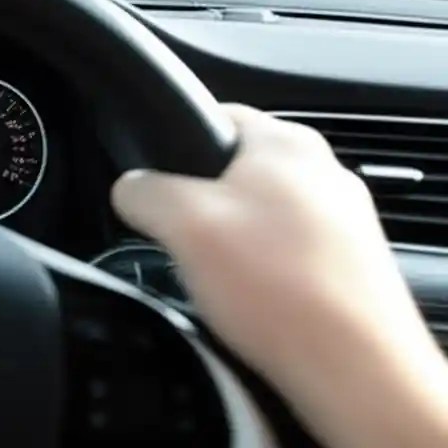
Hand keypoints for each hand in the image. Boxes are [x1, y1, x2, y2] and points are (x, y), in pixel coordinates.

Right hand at [112, 105, 447, 447]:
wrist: (352, 367)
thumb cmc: (280, 288)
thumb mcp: (181, 223)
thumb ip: (143, 192)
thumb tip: (129, 190)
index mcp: (286, 142)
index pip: (216, 113)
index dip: (173, 143)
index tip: (154, 179)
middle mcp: (324, 171)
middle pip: (235, 173)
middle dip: (202, 207)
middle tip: (183, 241)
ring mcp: (343, 220)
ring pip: (260, 219)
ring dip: (233, 247)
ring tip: (221, 281)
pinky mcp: (349, 265)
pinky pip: (286, 258)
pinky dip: (264, 277)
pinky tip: (254, 304)